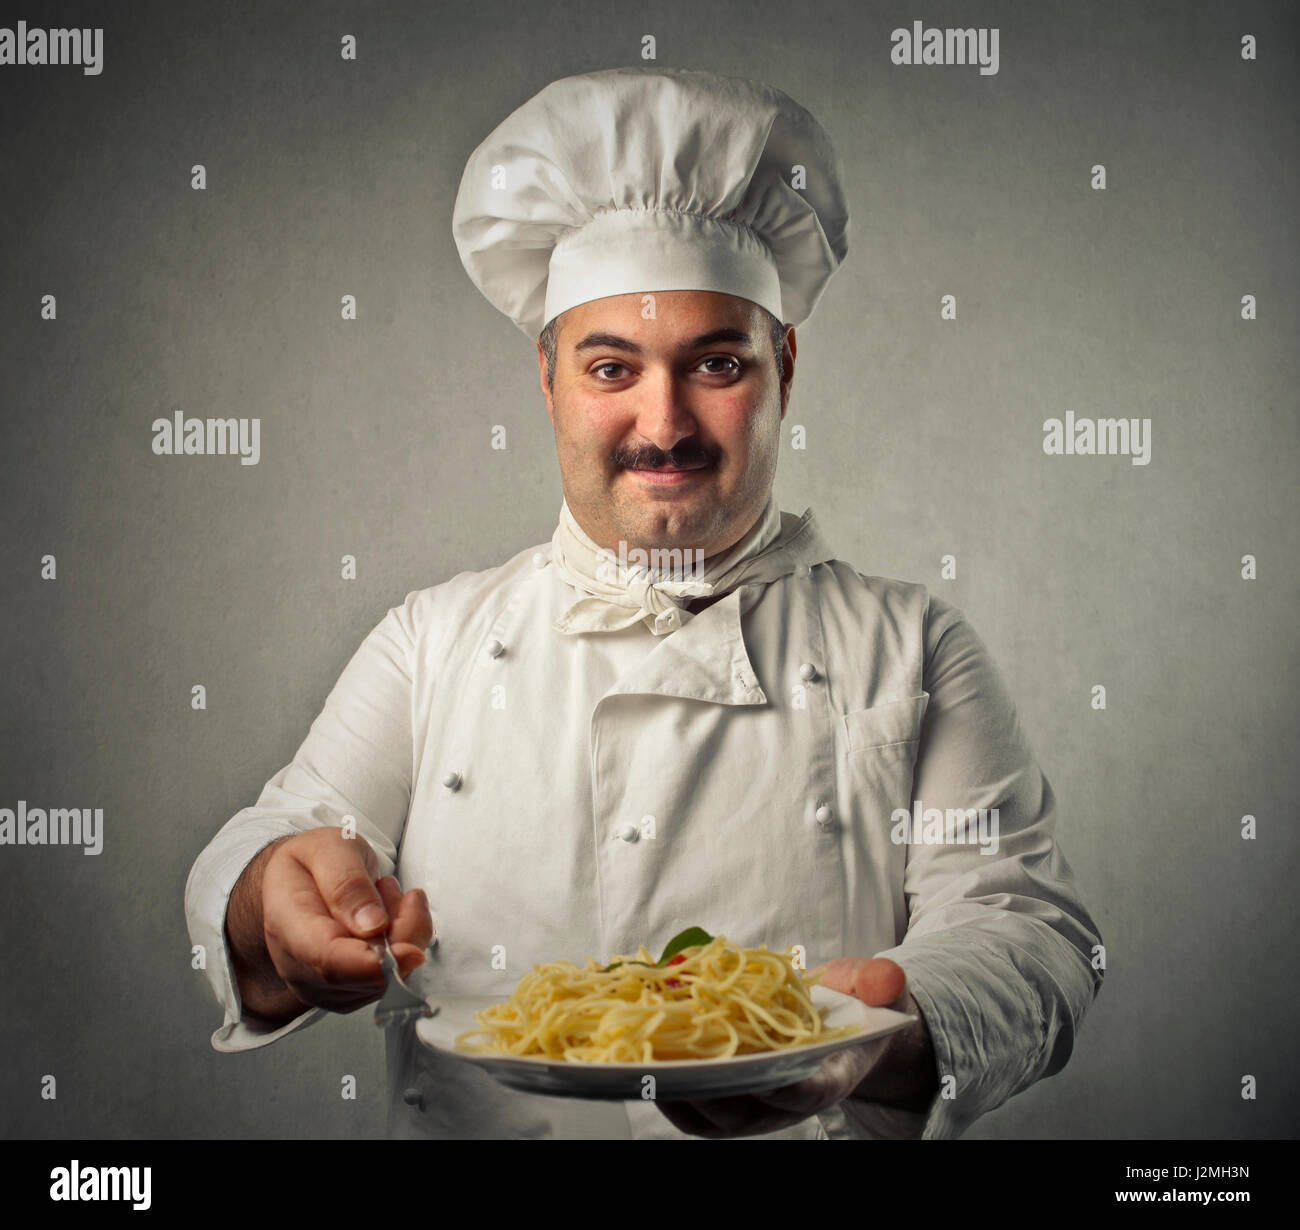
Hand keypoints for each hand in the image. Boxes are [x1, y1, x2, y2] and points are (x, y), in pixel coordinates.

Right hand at [255, 827, 432, 1014]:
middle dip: (400, 936)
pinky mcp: (344, 990)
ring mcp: (320, 983)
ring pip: (383, 981)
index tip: (409, 949)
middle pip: (362, 979)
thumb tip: (372, 925)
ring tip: (381, 893)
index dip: (373, 964)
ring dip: (402, 935)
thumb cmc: (313, 859)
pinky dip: (403, 945)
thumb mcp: (329, 847)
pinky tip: (388, 916)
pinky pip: (389, 980)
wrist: (303, 873)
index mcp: (287, 924)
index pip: (328, 963)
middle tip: (390, 887)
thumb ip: (348, 882)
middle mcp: (299, 964)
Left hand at [654, 957, 912, 1138]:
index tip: (764, 1075)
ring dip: (674, 1090)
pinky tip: (640, 1056)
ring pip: (708, 1116)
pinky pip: (690, 1105)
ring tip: (642, 1059)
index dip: (785, 1089)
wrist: (838, 1031)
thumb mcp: (872, 988)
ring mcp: (751, 1108)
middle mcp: (784, 1103)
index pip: (805, 1094)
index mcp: (825, 1079)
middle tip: (673, 1063)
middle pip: (742, 1112)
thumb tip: (890, 977)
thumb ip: (878, 982)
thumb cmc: (851, 1008)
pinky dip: (665, 1085)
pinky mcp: (723, 1102)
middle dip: (706, 1090)